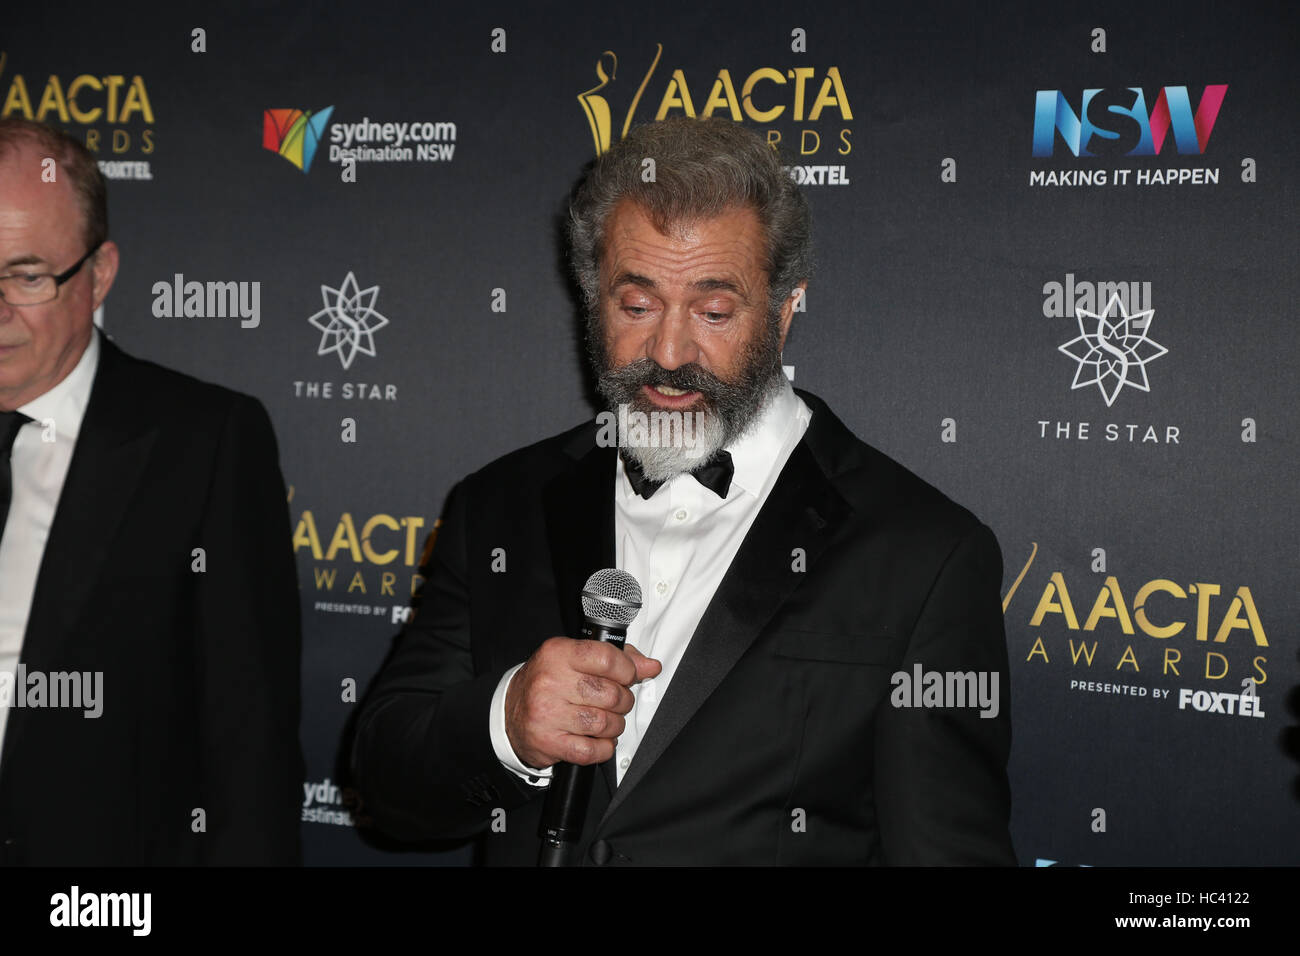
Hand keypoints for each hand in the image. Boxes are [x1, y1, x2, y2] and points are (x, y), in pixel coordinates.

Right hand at [505, 638, 660, 768]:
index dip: (627, 670)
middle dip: (623, 701)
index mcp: (558, 654)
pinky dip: (604, 747)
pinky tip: (598, 739)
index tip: (628, 676)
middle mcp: (550, 682)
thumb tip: (650, 666)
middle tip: (616, 702)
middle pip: (611, 694)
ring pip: (605, 723)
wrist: (509, 713)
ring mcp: (548, 713)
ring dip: (614, 725)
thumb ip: (616, 658)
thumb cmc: (547, 683)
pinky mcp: (549, 742)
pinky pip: (592, 750)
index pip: (607, 659)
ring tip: (606, 721)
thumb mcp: (575, 659)